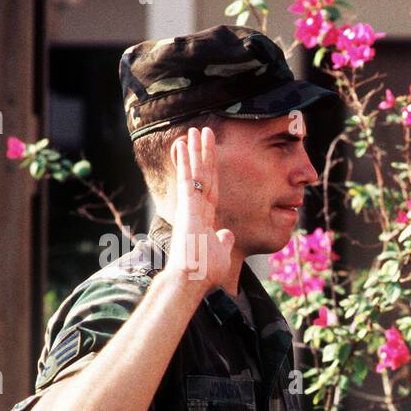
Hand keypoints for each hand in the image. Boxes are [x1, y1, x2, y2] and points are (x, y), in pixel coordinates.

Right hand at [163, 126, 233, 291]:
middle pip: (203, 175)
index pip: (210, 187)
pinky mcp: (186, 208)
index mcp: (205, 216)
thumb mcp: (221, 252)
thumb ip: (223, 240)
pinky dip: (184, 163)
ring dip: (195, 151)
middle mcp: (196, 208)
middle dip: (204, 153)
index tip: (209, 152)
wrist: (192, 279)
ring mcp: (190, 207)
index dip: (211, 168)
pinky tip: (182, 145)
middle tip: (203, 131)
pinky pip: (187, 181)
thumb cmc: (204, 271)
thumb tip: (227, 234)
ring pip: (194, 173)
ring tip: (194, 130)